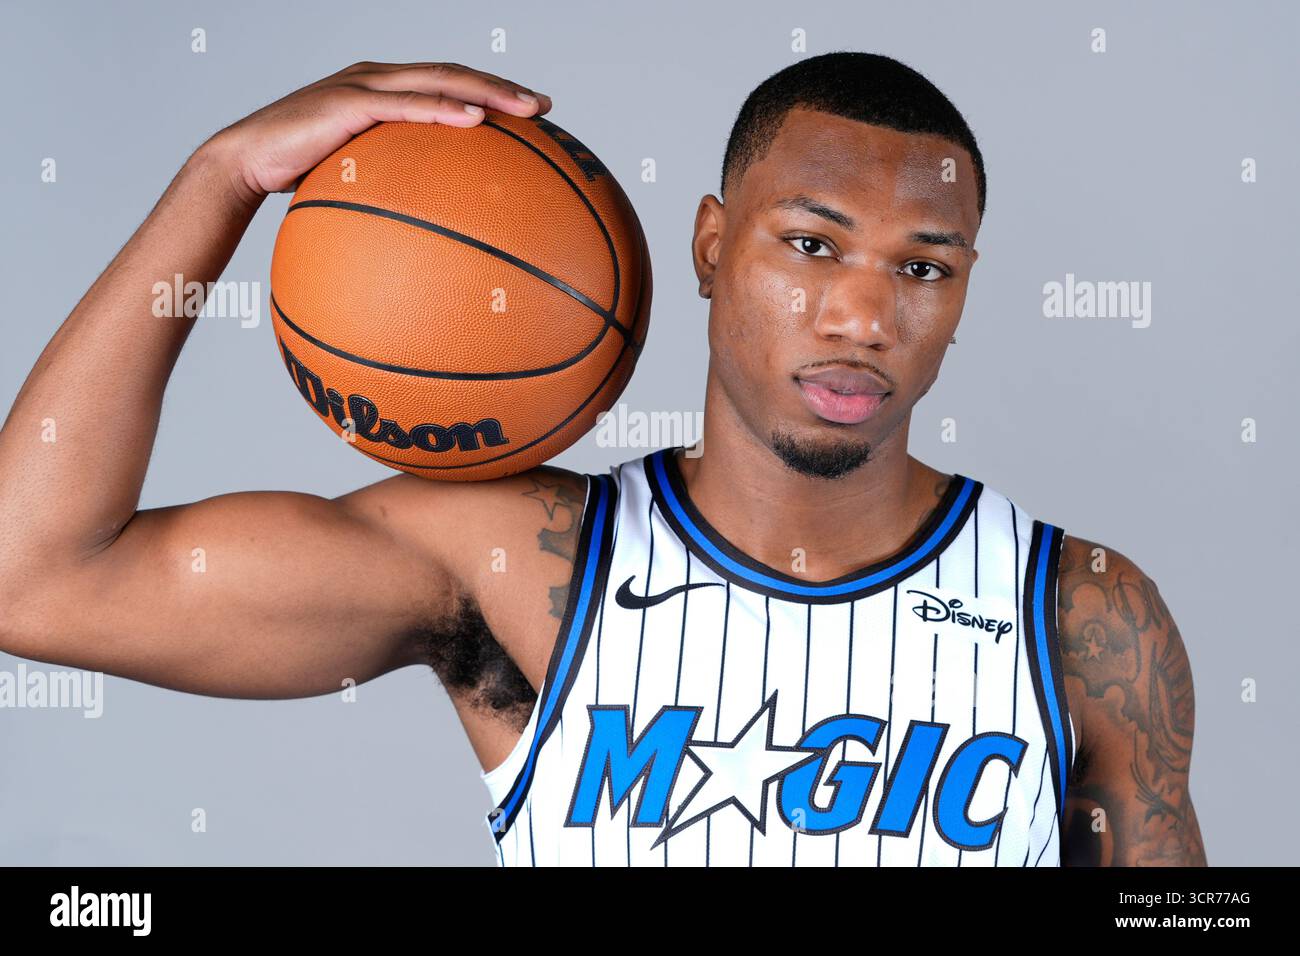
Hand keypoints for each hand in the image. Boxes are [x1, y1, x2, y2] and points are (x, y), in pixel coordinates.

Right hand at [199, 60, 551, 205]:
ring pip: (438, 81)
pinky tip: (475, 121)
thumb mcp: (353, 179)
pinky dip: (442, 109)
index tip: (531, 113)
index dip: (490, 93)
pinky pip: (405, 104)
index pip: (446, 84)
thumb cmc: (299, 176)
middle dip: (503, 88)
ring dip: (487, 93)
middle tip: (545, 108)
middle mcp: (377, 78)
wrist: (244, 164)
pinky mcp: (347, 103)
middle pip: (453, 75)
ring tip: (526, 110)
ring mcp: (362, 85)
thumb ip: (389, 187)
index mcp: (382, 90)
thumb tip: (424, 231)